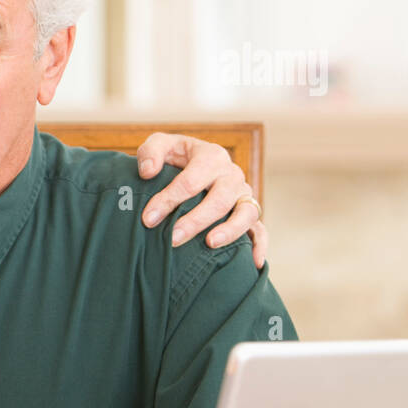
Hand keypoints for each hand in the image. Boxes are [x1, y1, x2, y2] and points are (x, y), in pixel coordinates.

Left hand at [135, 133, 267, 268]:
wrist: (192, 162)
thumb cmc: (175, 156)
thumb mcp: (160, 145)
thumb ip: (150, 152)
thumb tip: (147, 172)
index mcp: (211, 156)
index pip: (191, 180)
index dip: (169, 200)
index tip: (148, 219)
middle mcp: (231, 175)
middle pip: (219, 200)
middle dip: (195, 220)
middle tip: (172, 238)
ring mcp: (243, 194)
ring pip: (246, 213)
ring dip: (229, 230)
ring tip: (209, 243)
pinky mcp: (248, 211)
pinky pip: (260, 229)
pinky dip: (260, 244)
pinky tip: (253, 262)